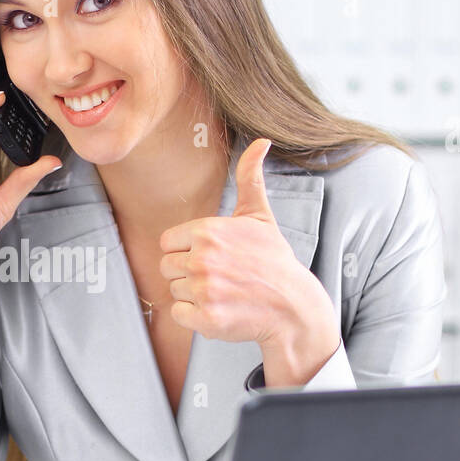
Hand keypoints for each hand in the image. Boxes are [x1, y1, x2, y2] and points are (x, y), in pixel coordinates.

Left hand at [158, 138, 340, 386]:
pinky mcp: (206, 318)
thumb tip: (261, 141)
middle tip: (220, 276)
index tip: (211, 256)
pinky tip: (219, 309)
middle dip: (188, 273)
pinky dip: (195, 317)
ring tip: (223, 292)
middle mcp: (203, 259)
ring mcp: (204, 290)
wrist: (292, 306)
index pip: (167, 242)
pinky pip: (179, 315)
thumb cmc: (273, 260)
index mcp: (208, 231)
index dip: (186, 250)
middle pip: (167, 267)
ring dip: (194, 295)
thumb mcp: (259, 216)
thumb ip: (249, 178)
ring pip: (174, 291)